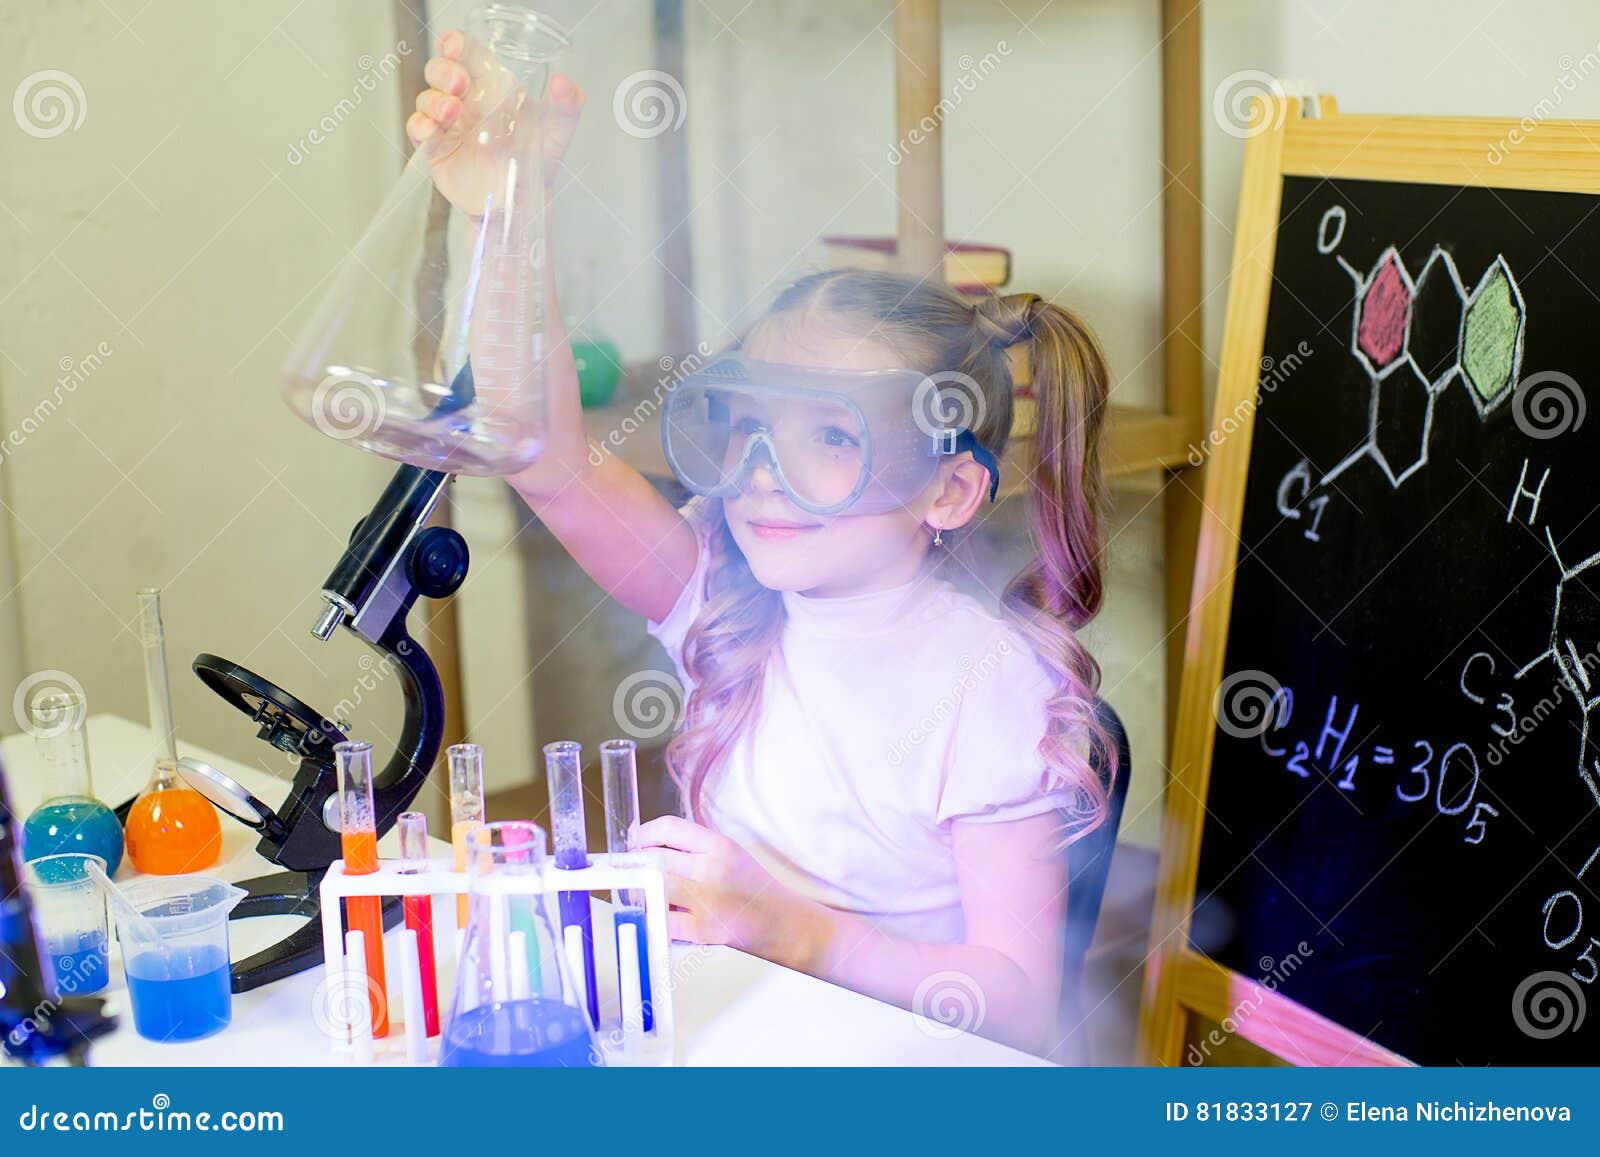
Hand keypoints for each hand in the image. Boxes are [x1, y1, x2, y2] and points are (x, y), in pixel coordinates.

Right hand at [405, 29, 583, 211]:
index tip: (453, 46)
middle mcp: (465, 101)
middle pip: (439, 71)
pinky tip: (431, 130)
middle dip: (444, 71)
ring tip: (452, 111)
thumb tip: (564, 82)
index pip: (466, 54)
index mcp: (490, 86)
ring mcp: (448, 125)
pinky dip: (420, 126)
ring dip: (434, 101)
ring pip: (425, 99)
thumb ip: (567, 105)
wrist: (524, 202)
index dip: (455, 44)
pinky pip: (417, 131)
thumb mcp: (557, 131)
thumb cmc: (537, 159)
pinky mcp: (437, 150)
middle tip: (460, 85)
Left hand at [636, 816, 826, 960]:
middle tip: (631, 867)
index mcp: (720, 846)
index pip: (668, 828)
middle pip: (654, 859)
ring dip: (641, 891)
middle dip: (635, 863)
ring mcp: (706, 902)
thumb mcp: (730, 853)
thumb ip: (692, 847)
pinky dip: (654, 917)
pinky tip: (659, 913)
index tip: (635, 839)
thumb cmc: (752, 887)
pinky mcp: (702, 932)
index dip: (643, 832)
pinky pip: (661, 922)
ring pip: (653, 890)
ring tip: (644, 891)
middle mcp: (713, 870)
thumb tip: (642, 841)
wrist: (783, 923)